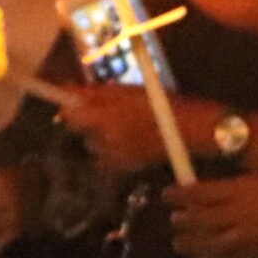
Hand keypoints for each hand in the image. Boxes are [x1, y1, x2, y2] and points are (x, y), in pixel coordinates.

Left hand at [60, 85, 210, 176]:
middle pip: (77, 129)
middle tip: (104, 111)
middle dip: (86, 119)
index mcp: (106, 115)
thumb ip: (96, 92)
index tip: (71, 100)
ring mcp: (113, 155)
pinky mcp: (122, 168)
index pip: (69, 113)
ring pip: (92, 144)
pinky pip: (104, 159)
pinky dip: (110, 151)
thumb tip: (67, 88)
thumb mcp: (129, 91)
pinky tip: (127, 142)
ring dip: (99, 135)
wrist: (190, 132)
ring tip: (122, 127)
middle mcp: (105, 138)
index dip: (68, 105)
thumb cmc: (161, 104)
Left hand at [167, 174, 257, 257]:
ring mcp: (248, 236)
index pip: (203, 192)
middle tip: (172, 220)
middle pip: (204, 218)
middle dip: (184, 220)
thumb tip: (220, 192)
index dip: (182, 194)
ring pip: (211, 241)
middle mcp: (240, 213)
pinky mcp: (256, 253)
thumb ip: (242, 187)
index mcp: (243, 189)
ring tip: (178, 243)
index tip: (167, 194)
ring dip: (192, 243)